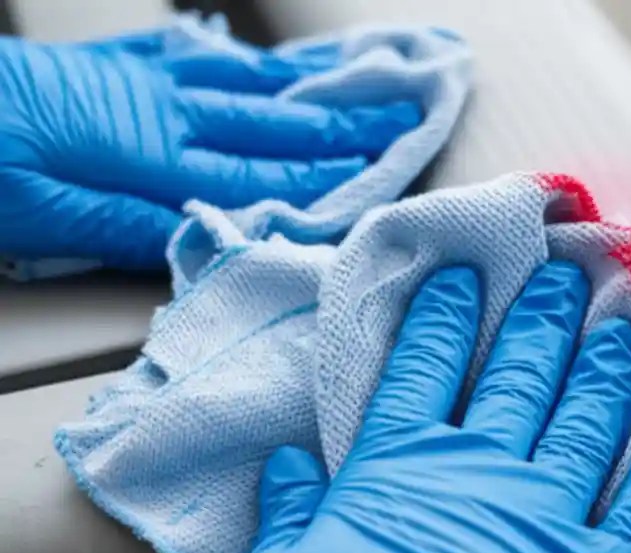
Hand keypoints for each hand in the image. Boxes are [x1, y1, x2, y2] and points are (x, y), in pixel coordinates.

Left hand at [0, 34, 420, 269]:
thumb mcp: (37, 214)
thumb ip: (125, 223)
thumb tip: (209, 232)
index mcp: (148, 154)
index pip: (261, 172)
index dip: (327, 175)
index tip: (385, 169)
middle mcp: (159, 109)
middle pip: (270, 122)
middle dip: (344, 125)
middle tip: (405, 118)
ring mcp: (140, 77)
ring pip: (245, 84)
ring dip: (309, 92)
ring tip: (362, 90)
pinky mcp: (114, 63)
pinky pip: (196, 54)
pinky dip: (241, 60)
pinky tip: (260, 61)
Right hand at [229, 262, 630, 552]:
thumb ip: (288, 514)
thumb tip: (287, 464)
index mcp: (399, 467)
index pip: (426, 368)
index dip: (447, 315)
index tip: (466, 274)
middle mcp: (481, 473)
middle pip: (520, 374)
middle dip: (544, 317)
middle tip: (564, 275)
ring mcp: (548, 518)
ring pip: (590, 417)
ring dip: (611, 364)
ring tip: (626, 322)